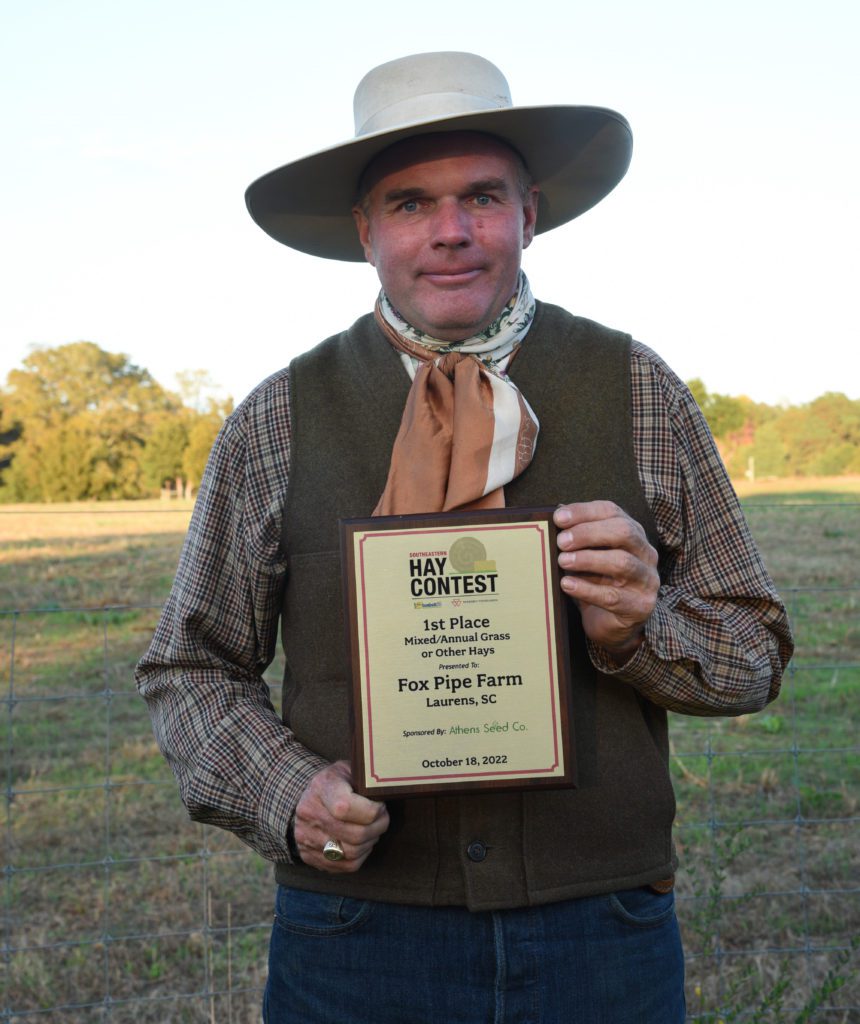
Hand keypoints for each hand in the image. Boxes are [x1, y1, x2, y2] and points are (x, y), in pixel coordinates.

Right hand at [292, 760, 388, 872]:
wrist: (306, 797)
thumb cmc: (337, 782)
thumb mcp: (349, 769)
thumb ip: (366, 778)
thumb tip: (388, 791)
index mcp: (322, 788)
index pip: (345, 808)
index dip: (372, 811)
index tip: (380, 805)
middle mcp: (310, 814)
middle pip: (354, 834)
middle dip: (377, 828)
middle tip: (382, 818)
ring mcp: (306, 837)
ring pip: (351, 853)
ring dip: (370, 842)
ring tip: (372, 829)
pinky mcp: (309, 855)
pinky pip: (345, 866)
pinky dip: (360, 856)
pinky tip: (361, 842)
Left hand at [554, 501, 658, 662]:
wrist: (612, 625)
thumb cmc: (597, 583)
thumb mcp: (586, 556)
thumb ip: (576, 537)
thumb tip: (556, 514)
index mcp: (632, 533)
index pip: (612, 512)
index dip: (585, 512)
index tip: (558, 517)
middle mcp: (645, 553)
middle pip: (623, 532)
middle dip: (588, 533)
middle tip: (561, 541)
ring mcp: (646, 580)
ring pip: (622, 562)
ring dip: (588, 559)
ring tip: (562, 561)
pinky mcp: (640, 607)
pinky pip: (613, 596)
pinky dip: (587, 589)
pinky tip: (567, 584)